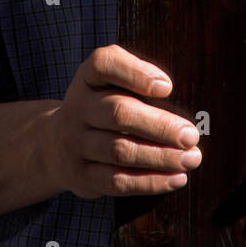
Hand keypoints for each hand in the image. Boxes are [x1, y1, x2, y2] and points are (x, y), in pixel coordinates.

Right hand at [50, 45, 202, 198]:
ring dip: (161, 157)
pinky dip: (150, 182)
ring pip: (120, 151)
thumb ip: (136, 77)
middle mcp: (77, 108)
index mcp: (88, 78)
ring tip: (190, 158)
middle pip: (118, 113)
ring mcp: (75, 143)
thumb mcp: (106, 82)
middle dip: (159, 125)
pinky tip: (176, 178)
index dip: (135, 73)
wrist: (55, 143)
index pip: (104, 64)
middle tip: (190, 135)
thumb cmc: (98, 106)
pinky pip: (117, 182)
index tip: (167, 87)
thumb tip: (172, 94)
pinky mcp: (80, 176)